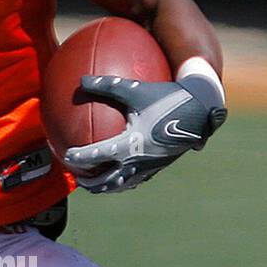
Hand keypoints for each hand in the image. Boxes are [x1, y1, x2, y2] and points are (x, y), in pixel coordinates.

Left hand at [64, 74, 226, 192]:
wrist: (201, 109)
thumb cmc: (167, 96)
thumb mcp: (136, 89)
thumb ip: (107, 85)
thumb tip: (81, 81)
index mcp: (132, 143)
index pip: (98, 155)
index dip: (79, 157)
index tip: (65, 156)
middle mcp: (140, 159)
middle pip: (109, 180)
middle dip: (90, 182)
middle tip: (76, 175)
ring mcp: (152, 165)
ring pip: (124, 183)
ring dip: (106, 185)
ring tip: (93, 182)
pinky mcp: (160, 166)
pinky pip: (137, 178)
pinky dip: (123, 180)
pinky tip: (117, 173)